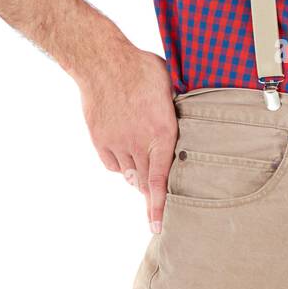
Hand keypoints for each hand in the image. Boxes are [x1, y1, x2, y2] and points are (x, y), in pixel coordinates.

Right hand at [75, 45, 176, 232]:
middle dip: (152, 191)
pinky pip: (112, 164)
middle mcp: (139, 143)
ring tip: (142, 161)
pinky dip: (120, 164)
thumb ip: (174, 114)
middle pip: (145, 182)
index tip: (157, 227)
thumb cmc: (141, 69)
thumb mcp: (169, 89)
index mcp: (162, 132)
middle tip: (157, 194)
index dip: (159, 207)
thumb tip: (187, 125)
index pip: (161, 181)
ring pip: (129, 174)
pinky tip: (124, 150)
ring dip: (137, 175)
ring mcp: (117, 143)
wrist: (102, 61)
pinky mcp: (100, 140)